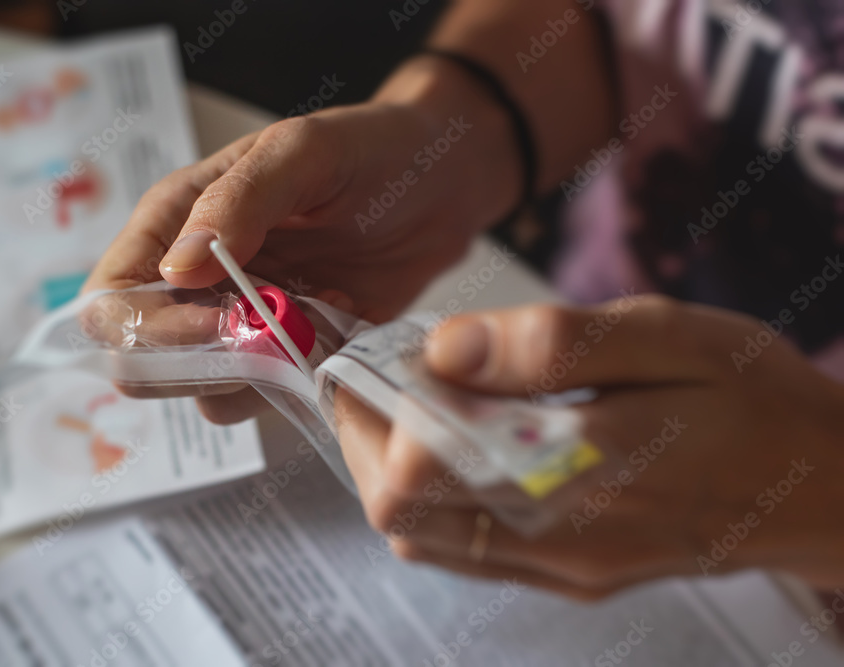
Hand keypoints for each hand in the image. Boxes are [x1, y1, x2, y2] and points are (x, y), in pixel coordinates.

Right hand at [83, 57, 519, 417]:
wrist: (440, 186)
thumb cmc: (369, 151)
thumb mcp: (304, 152)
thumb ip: (237, 202)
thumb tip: (176, 271)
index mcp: (173, 222)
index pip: (110, 301)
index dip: (147, 329)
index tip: (219, 323)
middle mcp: (193, 281)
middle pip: (141, 362)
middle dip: (199, 363)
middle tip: (270, 330)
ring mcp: (238, 323)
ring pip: (202, 390)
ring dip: (255, 373)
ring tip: (315, 315)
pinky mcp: (285, 353)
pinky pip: (264, 397)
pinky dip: (296, 380)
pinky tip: (334, 326)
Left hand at [337, 295, 843, 598]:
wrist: (824, 485)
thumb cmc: (753, 398)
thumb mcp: (666, 338)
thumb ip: (550, 344)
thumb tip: (445, 349)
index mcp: (576, 473)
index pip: (413, 471)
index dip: (376, 409)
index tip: (388, 352)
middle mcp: (557, 539)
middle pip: (400, 512)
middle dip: (370, 439)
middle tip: (392, 374)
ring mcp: (560, 567)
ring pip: (422, 535)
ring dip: (397, 467)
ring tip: (426, 401)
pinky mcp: (569, 575)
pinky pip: (463, 549)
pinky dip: (435, 497)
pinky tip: (463, 443)